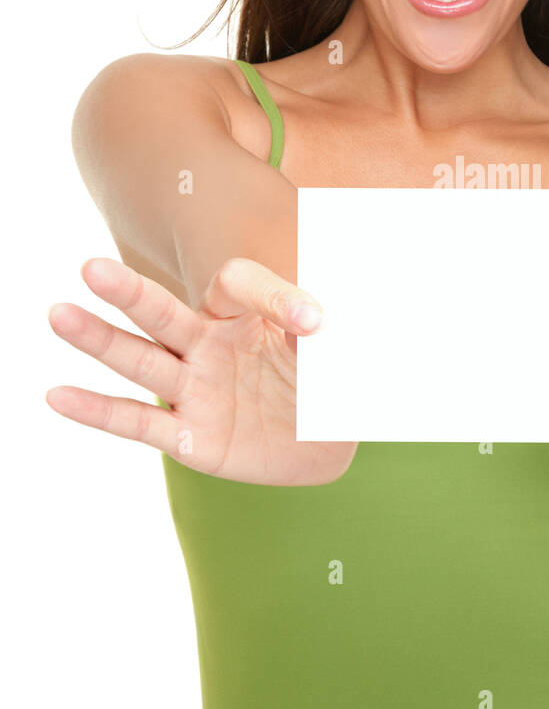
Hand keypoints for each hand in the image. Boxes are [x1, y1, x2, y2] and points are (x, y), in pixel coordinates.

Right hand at [45, 257, 356, 485]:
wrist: (323, 440)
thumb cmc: (324, 381)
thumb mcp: (332, 354)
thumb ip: (317, 334)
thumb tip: (320, 319)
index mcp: (245, 314)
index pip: (241, 286)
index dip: (275, 297)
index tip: (315, 321)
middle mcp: (209, 344)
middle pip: (164, 314)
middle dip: (129, 294)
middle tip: (92, 269)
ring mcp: (195, 388)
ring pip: (141, 360)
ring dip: (99, 341)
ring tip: (59, 315)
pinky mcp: (189, 435)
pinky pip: (138, 422)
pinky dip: (98, 410)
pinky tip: (57, 394)